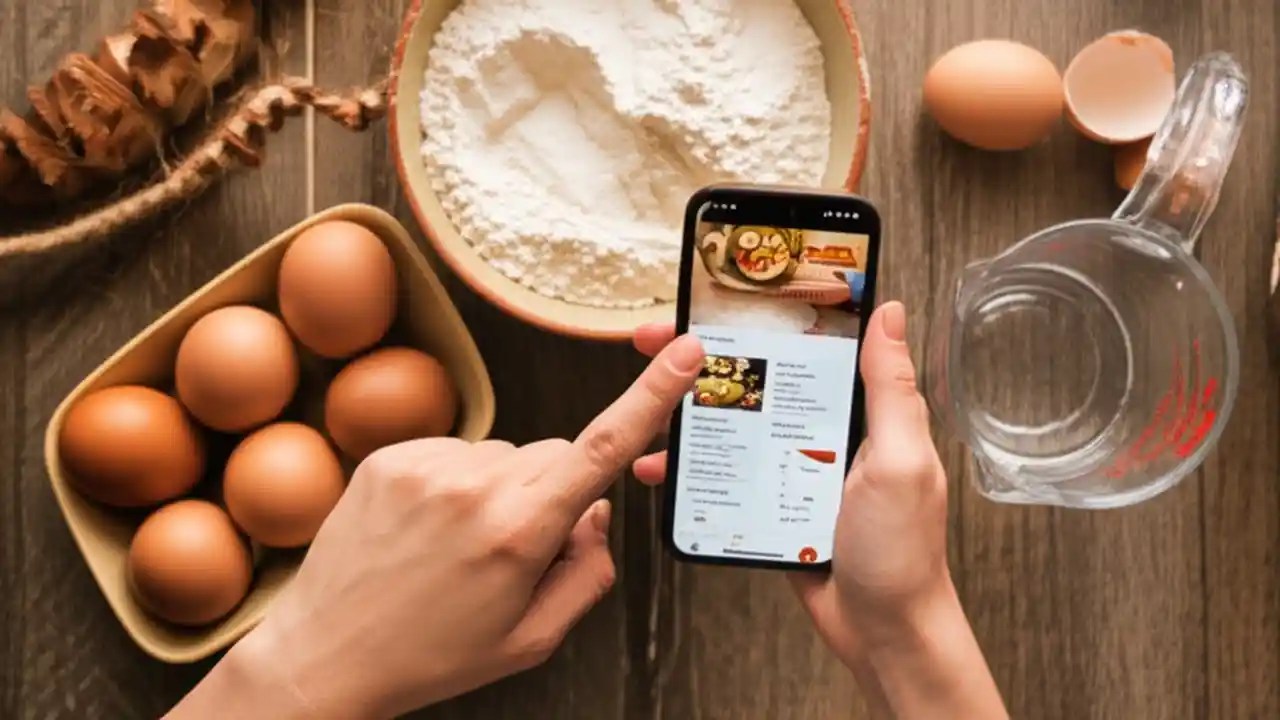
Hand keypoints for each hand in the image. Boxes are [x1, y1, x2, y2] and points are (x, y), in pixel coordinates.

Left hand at [168, 335, 704, 719]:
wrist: (326, 653)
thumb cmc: (432, 655)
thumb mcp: (532, 638)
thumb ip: (587, 572)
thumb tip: (596, 512)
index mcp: (519, 533)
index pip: (602, 449)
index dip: (650, 397)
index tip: (683, 355)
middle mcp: (475, 486)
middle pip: (556, 454)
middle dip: (553, 492)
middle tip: (511, 552)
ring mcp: (428, 464)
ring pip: (507, 454)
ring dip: (501, 488)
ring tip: (456, 546)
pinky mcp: (392, 454)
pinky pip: (458, 451)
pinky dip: (457, 482)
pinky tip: (428, 528)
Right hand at [634, 302, 1004, 717]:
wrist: (883, 631)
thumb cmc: (903, 552)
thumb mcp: (900, 461)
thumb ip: (891, 391)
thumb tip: (889, 314)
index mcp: (861, 412)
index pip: (807, 347)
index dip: (764, 319)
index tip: (719, 300)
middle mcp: (826, 433)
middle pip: (759, 380)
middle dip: (705, 360)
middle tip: (656, 344)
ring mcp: (795, 469)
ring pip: (734, 427)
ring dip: (689, 415)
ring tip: (647, 407)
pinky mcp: (773, 505)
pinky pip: (729, 475)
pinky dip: (694, 470)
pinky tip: (663, 468)